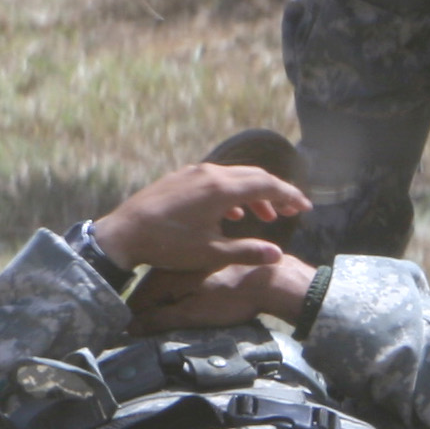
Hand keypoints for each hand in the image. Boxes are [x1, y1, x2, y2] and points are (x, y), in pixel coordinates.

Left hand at [93, 163, 310, 272]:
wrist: (123, 235)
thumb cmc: (168, 246)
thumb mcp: (211, 254)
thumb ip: (247, 251)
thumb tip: (277, 255)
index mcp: (221, 189)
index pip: (267, 186)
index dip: (290, 197)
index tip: (306, 209)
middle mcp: (210, 174)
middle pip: (254, 176)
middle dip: (277, 192)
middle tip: (293, 210)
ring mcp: (193, 173)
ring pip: (234, 177)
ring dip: (254, 194)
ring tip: (266, 216)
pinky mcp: (180, 178)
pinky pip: (215, 180)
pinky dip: (232, 193)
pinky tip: (232, 214)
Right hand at [127, 257, 317, 332]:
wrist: (272, 280)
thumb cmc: (232, 298)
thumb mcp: (193, 313)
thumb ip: (160, 319)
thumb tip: (130, 328)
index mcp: (167, 273)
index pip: (138, 299)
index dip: (136, 318)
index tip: (135, 334)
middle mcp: (176, 261)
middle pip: (153, 290)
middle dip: (151, 309)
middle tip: (154, 330)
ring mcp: (193, 259)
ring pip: (170, 283)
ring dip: (168, 300)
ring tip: (175, 319)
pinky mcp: (208, 262)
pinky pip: (187, 279)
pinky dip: (184, 292)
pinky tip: (194, 302)